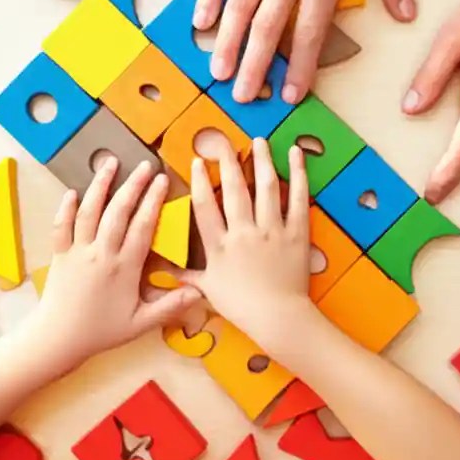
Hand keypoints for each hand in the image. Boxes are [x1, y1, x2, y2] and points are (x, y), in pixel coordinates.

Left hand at [33, 158, 202, 363]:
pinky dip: (66, 208)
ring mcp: (78, 251)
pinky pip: (61, 226)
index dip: (154, 201)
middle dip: (133, 185)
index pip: (142, 227)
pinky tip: (72, 191)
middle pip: (118, 212)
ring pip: (89, 212)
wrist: (58, 338)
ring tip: (110, 164)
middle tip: (145, 165)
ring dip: (100, 186)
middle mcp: (101, 253)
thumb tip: (200, 293)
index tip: (163, 181)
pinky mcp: (59, 254)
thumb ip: (170, 306)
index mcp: (125, 267)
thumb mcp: (141, 324)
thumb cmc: (101, 332)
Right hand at [179, 139, 314, 347]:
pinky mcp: (296, 232)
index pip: (205, 206)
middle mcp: (244, 232)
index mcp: (220, 245)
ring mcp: (272, 230)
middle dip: (228, 162)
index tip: (196, 161)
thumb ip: (186, 275)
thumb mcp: (208, 290)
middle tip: (225, 142)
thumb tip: (162, 270)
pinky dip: (298, 174)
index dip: (199, 181)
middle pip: (234, 189)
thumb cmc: (241, 307)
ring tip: (258, 141)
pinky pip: (297, 198)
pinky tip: (294, 155)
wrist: (278, 317)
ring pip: (266, 187)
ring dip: (261, 160)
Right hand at [193, 0, 413, 104]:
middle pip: (269, 26)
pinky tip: (201, 21)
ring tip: (218, 71)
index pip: (312, 30)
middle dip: (256, 66)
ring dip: (229, 41)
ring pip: (240, 3)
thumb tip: (406, 14)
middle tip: (244, 98)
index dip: (301, 66)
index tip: (290, 94)